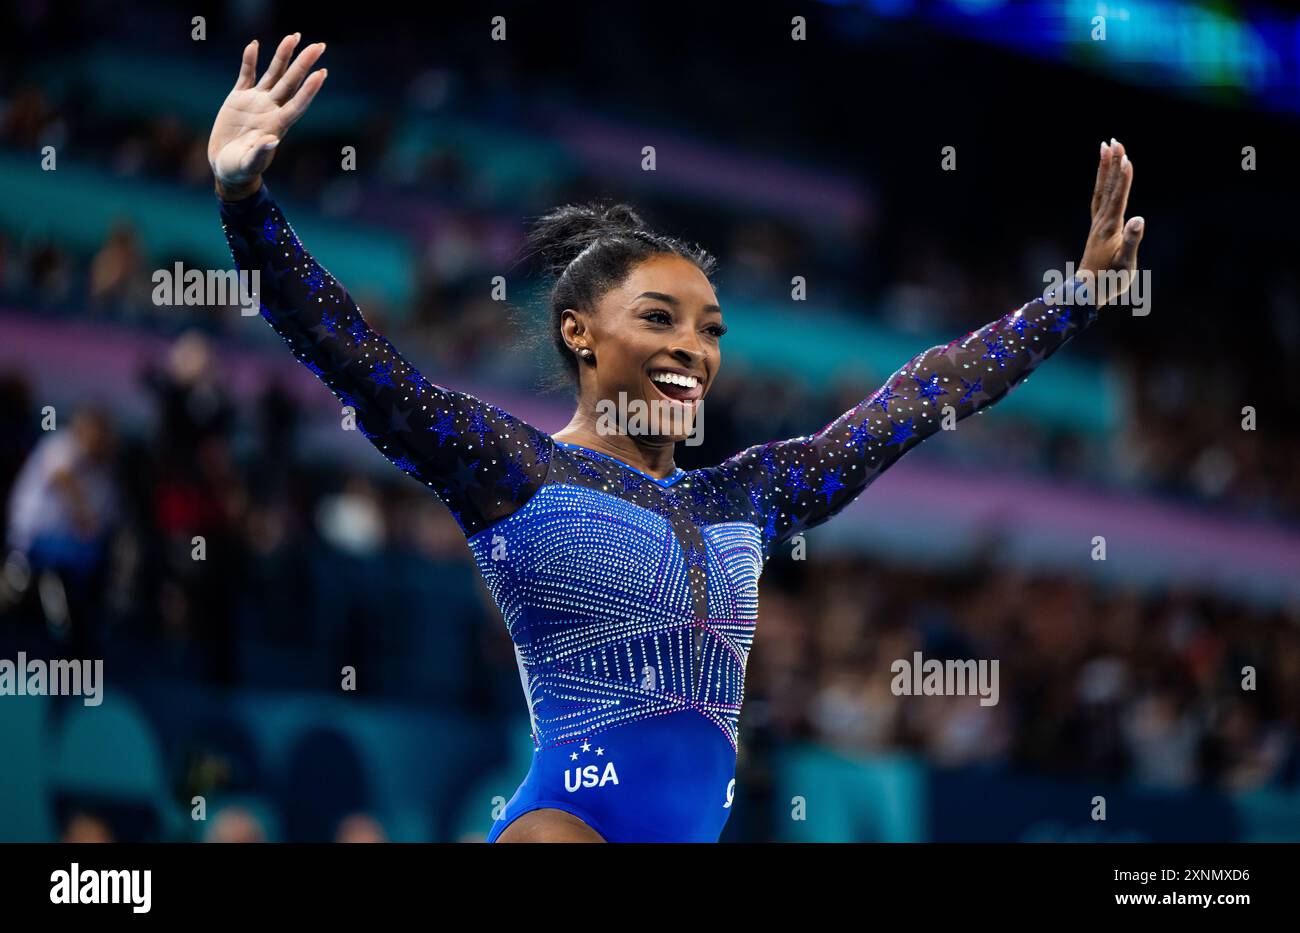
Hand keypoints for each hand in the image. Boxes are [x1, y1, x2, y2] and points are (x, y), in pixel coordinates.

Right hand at [208, 33, 326, 198]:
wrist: (226, 167)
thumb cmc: (240, 170)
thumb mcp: (249, 164)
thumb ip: (260, 153)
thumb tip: (272, 141)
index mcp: (277, 125)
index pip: (298, 103)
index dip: (310, 89)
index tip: (322, 74)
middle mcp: (271, 110)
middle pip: (291, 82)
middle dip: (304, 64)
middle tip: (319, 45)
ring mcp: (256, 102)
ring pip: (273, 74)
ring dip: (283, 56)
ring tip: (294, 37)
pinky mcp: (238, 99)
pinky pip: (246, 75)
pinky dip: (249, 61)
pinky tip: (254, 45)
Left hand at [1076, 138, 1144, 305]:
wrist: (1085, 294)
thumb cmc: (1108, 282)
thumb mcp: (1125, 265)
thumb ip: (1132, 241)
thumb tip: (1138, 219)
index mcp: (1110, 229)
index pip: (1119, 197)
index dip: (1124, 177)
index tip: (1127, 157)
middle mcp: (1101, 223)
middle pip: (1107, 187)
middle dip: (1111, 164)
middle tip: (1113, 141)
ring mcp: (1097, 225)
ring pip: (1100, 191)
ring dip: (1104, 169)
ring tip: (1106, 148)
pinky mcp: (1097, 230)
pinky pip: (1099, 200)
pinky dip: (1103, 185)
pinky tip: (1105, 178)